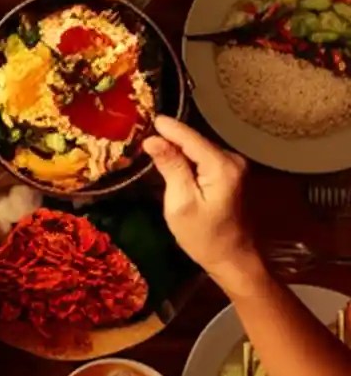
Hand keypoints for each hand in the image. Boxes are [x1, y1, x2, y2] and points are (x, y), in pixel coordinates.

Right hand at [143, 115, 255, 277]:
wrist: (233, 258)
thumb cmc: (204, 236)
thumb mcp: (181, 203)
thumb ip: (170, 167)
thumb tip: (153, 139)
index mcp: (221, 166)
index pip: (190, 137)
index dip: (167, 127)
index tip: (145, 117)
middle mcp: (232, 160)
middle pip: (195, 141)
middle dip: (170, 137)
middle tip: (141, 131)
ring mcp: (234, 166)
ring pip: (198, 149)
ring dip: (176, 147)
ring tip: (150, 143)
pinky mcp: (230, 174)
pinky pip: (203, 158)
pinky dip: (186, 157)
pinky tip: (169, 160)